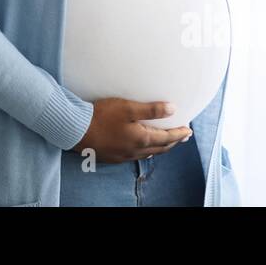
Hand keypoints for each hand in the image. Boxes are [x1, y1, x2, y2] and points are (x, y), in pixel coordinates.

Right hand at [71, 98, 190, 163]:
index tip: (188, 131)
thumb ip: (151, 109)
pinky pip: (135, 156)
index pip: (167, 138)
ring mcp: (124, 155)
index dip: (179, 134)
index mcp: (142, 139)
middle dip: (173, 142)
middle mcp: (135, 151)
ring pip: (148, 154)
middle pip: (160, 148)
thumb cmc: (102, 116)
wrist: (77, 130)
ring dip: (160, 148)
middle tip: (182, 137)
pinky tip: (142, 149)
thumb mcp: (128, 108)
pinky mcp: (113, 157)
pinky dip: (145, 152)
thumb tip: (172, 109)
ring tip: (165, 142)